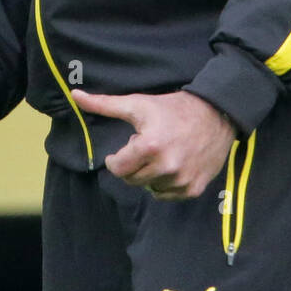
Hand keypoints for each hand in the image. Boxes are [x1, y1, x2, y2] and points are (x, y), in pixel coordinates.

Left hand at [70, 88, 235, 199]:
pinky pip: (167, 194)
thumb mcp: (137, 104)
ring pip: (149, 188)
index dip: (117, 159)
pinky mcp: (194, 189)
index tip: (125, 149)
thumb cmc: (172, 108)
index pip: (118, 168)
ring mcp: (181, 181)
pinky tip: (173, 164)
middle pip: (132, 180)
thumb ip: (104, 104)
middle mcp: (166, 167)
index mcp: (149, 147)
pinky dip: (166, 183)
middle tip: (146, 147)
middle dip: (134, 165)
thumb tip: (74, 95)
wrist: (216, 114)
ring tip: (162, 153)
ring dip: (150, 174)